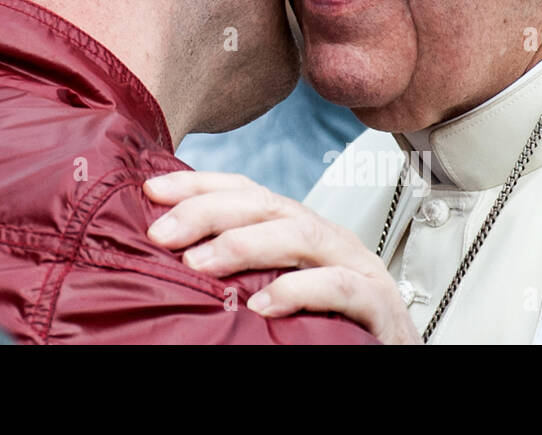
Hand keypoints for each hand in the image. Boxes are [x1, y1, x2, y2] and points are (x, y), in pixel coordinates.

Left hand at [144, 170, 421, 344]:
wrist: (390, 356)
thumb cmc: (329, 327)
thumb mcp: (275, 287)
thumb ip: (238, 270)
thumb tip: (170, 257)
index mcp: (299, 230)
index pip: (246, 191)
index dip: (198, 185)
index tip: (152, 191)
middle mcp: (327, 239)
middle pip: (266, 205)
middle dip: (208, 211)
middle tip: (163, 233)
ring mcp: (356, 267)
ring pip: (301, 235)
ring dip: (245, 244)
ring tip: (200, 263)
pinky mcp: (378, 305)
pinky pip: (341, 287)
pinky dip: (299, 290)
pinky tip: (264, 303)